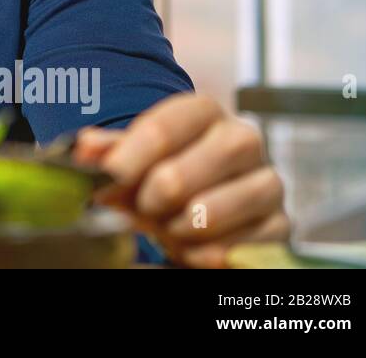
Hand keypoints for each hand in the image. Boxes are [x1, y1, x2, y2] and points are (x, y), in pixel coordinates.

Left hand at [73, 93, 289, 267]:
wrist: (206, 203)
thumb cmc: (166, 172)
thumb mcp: (137, 156)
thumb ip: (112, 150)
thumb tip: (85, 149)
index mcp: (204, 112)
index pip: (165, 126)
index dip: (130, 157)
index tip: (108, 180)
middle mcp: (243, 139)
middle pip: (193, 167)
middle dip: (157, 194)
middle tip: (140, 209)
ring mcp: (267, 181)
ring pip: (222, 206)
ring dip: (182, 226)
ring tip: (166, 229)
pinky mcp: (280, 224)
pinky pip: (246, 243)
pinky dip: (212, 252)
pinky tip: (193, 249)